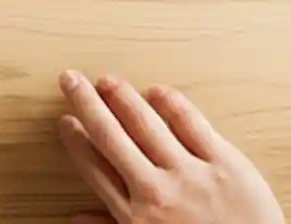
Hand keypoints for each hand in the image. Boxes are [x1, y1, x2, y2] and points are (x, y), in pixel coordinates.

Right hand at [57, 71, 284, 223]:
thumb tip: (75, 218)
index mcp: (134, 217)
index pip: (95, 169)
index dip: (77, 141)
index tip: (66, 120)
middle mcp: (156, 191)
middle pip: (112, 138)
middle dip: (88, 105)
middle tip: (72, 79)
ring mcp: (190, 174)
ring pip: (148, 126)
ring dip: (124, 98)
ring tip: (107, 79)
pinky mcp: (224, 163)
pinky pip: (194, 126)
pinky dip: (173, 105)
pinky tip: (158, 91)